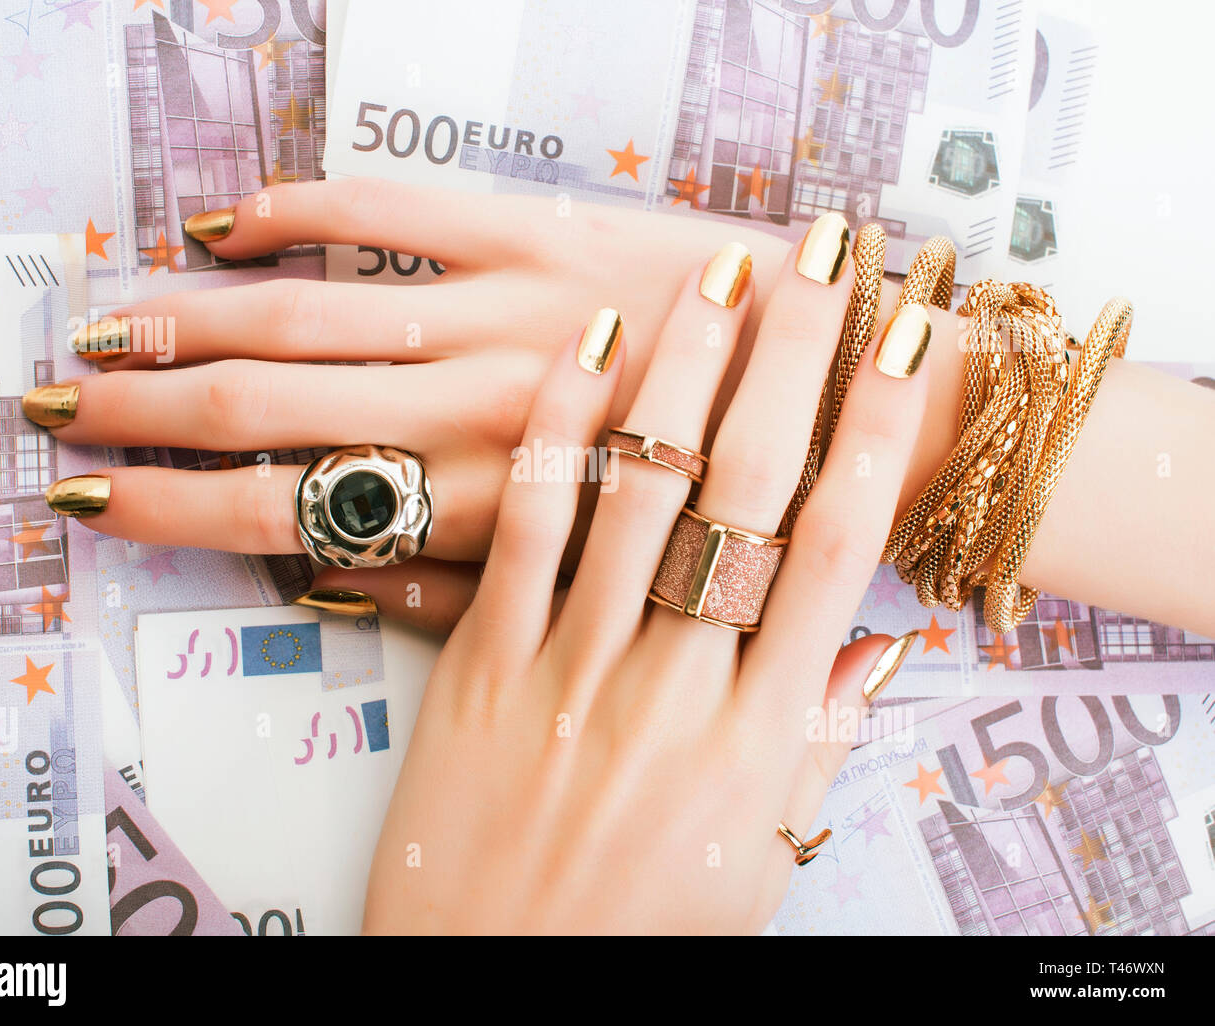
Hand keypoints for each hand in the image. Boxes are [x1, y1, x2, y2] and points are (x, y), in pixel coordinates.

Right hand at [25, 179, 785, 584]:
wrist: (844, 407)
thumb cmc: (722, 519)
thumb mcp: (603, 600)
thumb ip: (459, 593)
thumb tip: (333, 582)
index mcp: (491, 517)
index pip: (291, 516)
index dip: (179, 511)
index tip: (101, 505)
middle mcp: (479, 416)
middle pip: (271, 409)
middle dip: (154, 412)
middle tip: (68, 407)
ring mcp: (506, 317)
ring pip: (310, 314)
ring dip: (194, 321)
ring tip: (109, 328)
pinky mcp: (544, 236)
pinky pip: (396, 212)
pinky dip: (302, 207)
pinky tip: (232, 218)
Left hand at [360, 232, 926, 932]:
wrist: (488, 990)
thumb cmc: (637, 936)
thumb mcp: (760, 859)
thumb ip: (817, 744)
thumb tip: (879, 642)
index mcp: (759, 737)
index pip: (835, 549)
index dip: (877, 431)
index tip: (905, 342)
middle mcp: (674, 685)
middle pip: (747, 490)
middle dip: (790, 360)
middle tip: (815, 258)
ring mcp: (570, 669)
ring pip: (638, 490)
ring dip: (679, 369)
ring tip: (710, 275)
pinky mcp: (478, 667)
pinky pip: (522, 532)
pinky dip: (553, 437)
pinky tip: (577, 357)